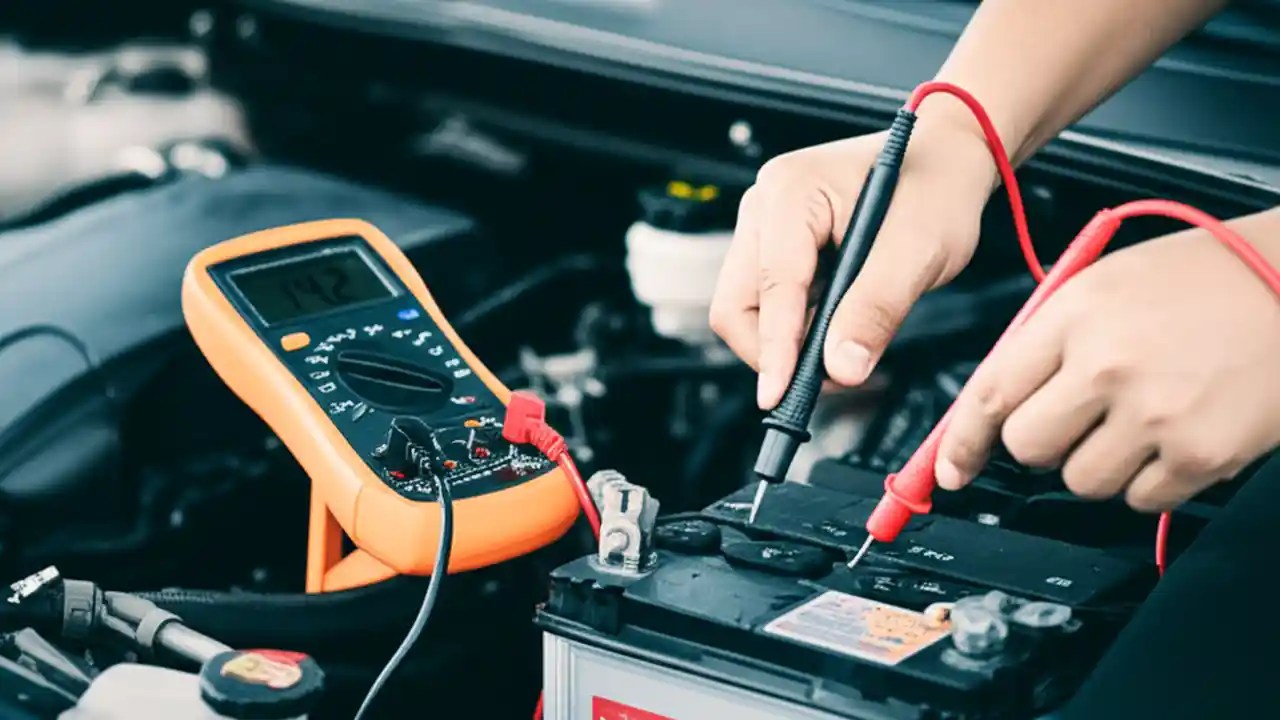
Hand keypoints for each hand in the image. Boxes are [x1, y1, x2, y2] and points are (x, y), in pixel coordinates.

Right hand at [709, 117, 998, 408]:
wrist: (948, 155)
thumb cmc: (936, 187)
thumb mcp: (918, 251)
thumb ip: (875, 310)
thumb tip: (840, 370)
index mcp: (790, 192)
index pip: (770, 286)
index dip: (774, 348)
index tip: (779, 396)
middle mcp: (764, 204)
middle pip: (737, 302)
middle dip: (774, 350)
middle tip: (824, 382)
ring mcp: (765, 225)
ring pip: (748, 307)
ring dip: (787, 341)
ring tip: (842, 351)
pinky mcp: (777, 244)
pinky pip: (769, 301)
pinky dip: (796, 327)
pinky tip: (836, 328)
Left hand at [936, 214, 1279, 510]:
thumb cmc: (1205, 278)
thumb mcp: (1106, 282)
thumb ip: (1048, 340)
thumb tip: (997, 403)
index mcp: (1075, 316)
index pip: (990, 392)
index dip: (961, 440)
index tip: (949, 468)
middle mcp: (1107, 366)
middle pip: (1026, 447)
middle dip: (1039, 444)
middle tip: (1075, 421)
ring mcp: (1154, 415)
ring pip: (1080, 481)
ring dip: (1097, 464)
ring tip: (1138, 420)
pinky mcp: (1200, 455)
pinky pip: (1140, 499)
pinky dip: (1150, 480)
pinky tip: (1175, 435)